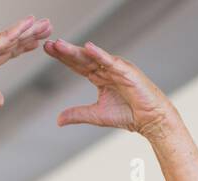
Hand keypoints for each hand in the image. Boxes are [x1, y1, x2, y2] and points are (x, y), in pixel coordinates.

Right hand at [0, 16, 52, 124]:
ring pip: (12, 37)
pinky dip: (19, 29)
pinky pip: (5, 37)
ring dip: (29, 30)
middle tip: (46, 28)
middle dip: (31, 35)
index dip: (23, 47)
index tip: (37, 42)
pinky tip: (30, 22)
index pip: (8, 52)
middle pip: (13, 42)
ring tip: (45, 24)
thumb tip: (0, 99)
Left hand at [43, 38, 174, 136]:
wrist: (150, 120)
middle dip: (65, 51)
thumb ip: (78, 114)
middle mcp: (107, 69)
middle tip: (48, 43)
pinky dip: (100, 54)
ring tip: (60, 45)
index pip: (77, 65)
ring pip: (93, 58)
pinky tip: (88, 48)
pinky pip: (111, 62)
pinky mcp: (127, 71)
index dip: (62, 58)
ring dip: (76, 51)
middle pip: (82, 58)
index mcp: (99, 77)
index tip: (47, 49)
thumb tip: (58, 120)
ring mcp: (117, 68)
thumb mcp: (97, 115)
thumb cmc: (128, 115)